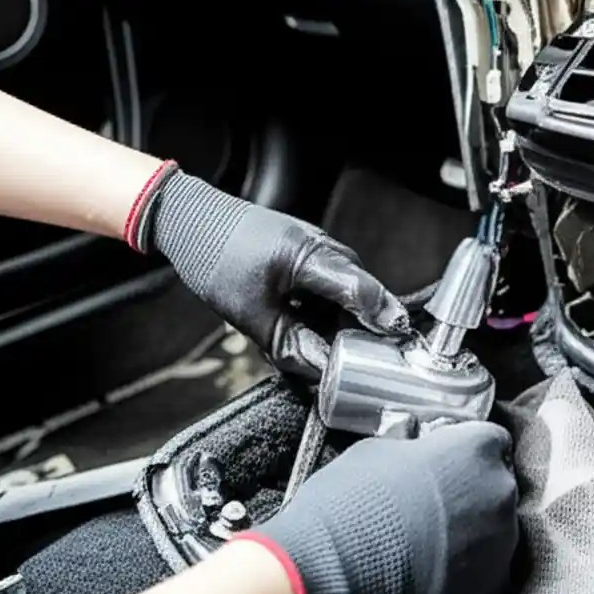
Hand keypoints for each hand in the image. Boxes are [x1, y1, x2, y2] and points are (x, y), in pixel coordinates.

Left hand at [136, 166, 408, 377]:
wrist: (194, 222)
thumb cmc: (216, 260)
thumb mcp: (252, 317)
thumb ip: (293, 347)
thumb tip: (325, 372)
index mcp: (312, 256)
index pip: (362, 292)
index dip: (384, 322)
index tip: (399, 347)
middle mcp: (327, 247)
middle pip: (363, 296)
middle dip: (364, 330)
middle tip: (365, 362)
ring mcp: (323, 247)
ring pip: (350, 293)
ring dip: (344, 322)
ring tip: (333, 349)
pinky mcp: (315, 253)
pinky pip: (335, 287)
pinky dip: (330, 310)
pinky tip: (314, 328)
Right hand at [236, 422, 519, 593]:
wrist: (335, 580)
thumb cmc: (349, 504)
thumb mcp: (371, 453)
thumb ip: (409, 447)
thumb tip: (414, 443)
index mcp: (475, 449)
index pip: (490, 440)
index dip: (464, 451)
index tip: (444, 462)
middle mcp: (500, 493)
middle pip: (496, 486)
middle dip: (470, 492)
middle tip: (432, 504)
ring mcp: (500, 545)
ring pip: (494, 531)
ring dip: (470, 534)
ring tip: (426, 546)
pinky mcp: (489, 591)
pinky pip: (484, 574)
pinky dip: (464, 573)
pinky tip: (430, 576)